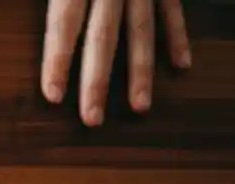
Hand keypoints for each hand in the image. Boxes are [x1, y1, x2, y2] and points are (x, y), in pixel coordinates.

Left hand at [41, 0, 191, 125]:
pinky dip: (178, 36)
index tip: (53, 97)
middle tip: (92, 120)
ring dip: (141, 71)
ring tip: (140, 107)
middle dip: (97, 81)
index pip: (63, 23)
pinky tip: (181, 65)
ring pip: (141, 29)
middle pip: (102, 36)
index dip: (57, 59)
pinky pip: (172, 9)